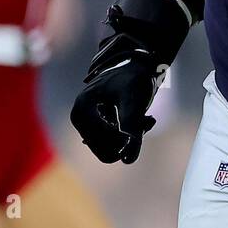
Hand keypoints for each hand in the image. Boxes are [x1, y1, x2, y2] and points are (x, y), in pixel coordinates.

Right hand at [70, 33, 164, 163]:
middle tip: (147, 122)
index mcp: (82, 107)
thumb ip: (132, 126)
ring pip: (110, 151)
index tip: (143, 123)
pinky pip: (114, 147)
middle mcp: (80, 118)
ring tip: (147, 120)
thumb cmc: (133, 78)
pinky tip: (145, 120)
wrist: (137, 66)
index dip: (125, 139)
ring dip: (132, 140)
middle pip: (104, 151)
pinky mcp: (98, 129)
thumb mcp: (134, 100)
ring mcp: (88, 125)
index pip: (101, 141)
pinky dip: (131, 138)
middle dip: (128, 141)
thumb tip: (128, 160)